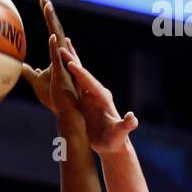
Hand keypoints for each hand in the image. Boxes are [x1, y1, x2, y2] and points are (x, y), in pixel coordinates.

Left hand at [20, 0, 79, 118]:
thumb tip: (17, 66)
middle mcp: (62, 54)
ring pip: (58, 38)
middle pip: (56, 28)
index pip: (52, 30)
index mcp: (57, 54)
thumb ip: (28, 72)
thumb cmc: (54, 97)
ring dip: (53, 23)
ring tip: (48, 7)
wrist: (65, 111)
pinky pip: (57, 58)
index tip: (43, 0)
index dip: (48, 15)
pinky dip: (55, 46)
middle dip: (50, 12)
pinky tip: (51, 35)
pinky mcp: (62, 73)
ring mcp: (63, 62)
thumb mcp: (36, 81)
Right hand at [55, 40, 138, 154]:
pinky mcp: (84, 101)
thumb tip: (132, 119)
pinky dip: (67, 75)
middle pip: (83, 74)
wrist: (113, 144)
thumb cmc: (116, 140)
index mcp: (102, 98)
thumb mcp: (121, 132)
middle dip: (73, 61)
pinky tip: (59, 66)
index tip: (72, 64)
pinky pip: (74, 85)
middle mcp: (96, 94)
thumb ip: (126, 124)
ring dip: (69, 62)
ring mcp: (90, 97)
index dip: (81, 74)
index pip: (91, 84)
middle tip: (62, 47)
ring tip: (60, 48)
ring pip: (78, 76)